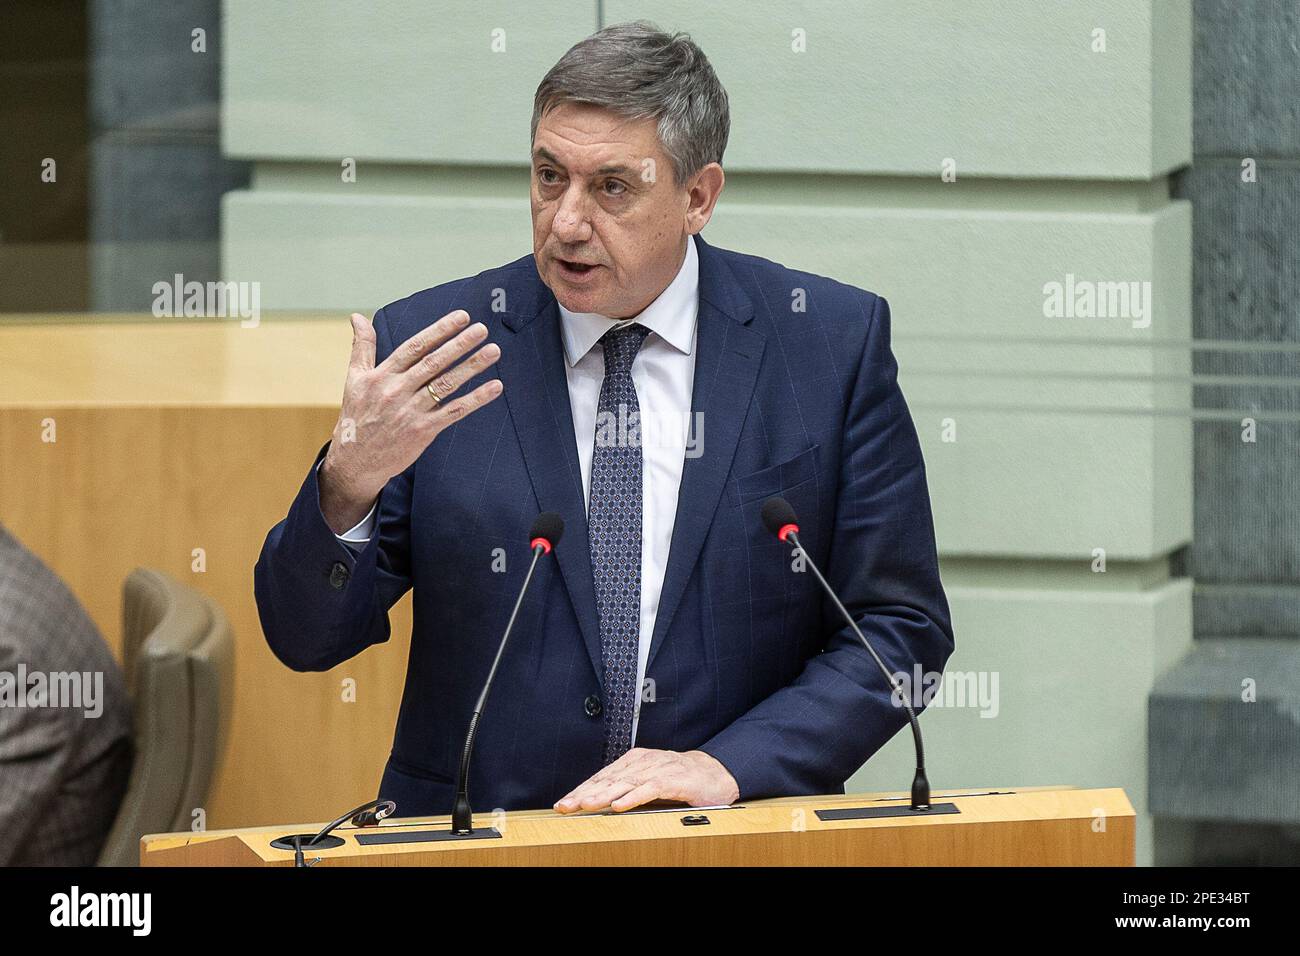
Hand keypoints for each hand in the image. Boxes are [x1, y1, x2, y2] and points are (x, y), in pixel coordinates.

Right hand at [319, 310, 502, 531]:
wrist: (355, 461)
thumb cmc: (357, 416)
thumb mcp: (354, 379)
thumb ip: (362, 346)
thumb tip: (357, 316)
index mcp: (382, 375)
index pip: (415, 347)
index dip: (439, 330)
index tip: (461, 317)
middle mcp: (397, 390)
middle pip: (433, 362)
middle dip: (460, 344)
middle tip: (482, 329)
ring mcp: (411, 411)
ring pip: (446, 384)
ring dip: (472, 366)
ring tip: (493, 351)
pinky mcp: (423, 430)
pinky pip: (454, 411)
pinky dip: (476, 399)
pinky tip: (495, 387)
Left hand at [553, 748, 739, 813]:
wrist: (714, 774)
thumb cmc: (678, 779)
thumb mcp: (648, 782)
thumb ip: (627, 788)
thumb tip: (597, 803)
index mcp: (633, 761)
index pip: (601, 777)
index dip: (580, 790)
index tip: (562, 804)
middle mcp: (642, 762)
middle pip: (607, 780)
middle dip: (584, 794)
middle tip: (564, 806)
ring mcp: (657, 769)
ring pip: (624, 783)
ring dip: (602, 795)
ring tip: (584, 805)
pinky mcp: (673, 780)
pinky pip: (649, 789)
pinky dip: (633, 797)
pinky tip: (619, 806)